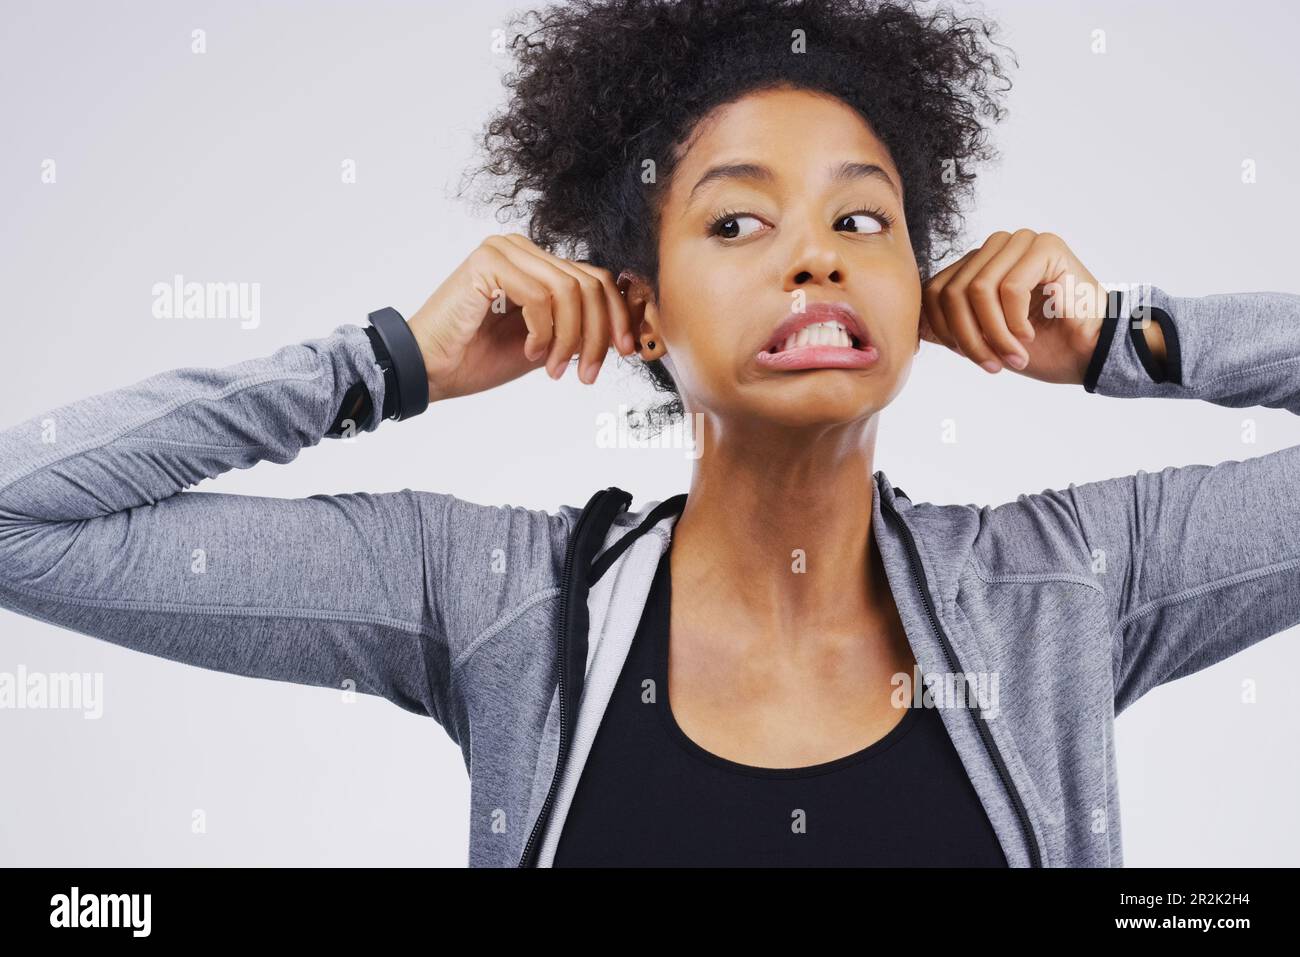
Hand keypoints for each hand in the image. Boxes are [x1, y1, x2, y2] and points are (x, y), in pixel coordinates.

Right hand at [404, 233, 636, 401]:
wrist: (432, 369)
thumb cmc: (479, 358)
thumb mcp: (548, 345)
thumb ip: (580, 329)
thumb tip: (629, 325)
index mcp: (537, 263)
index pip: (597, 279)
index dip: (619, 315)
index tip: (625, 352)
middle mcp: (522, 249)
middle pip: (589, 284)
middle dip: (597, 334)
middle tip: (588, 373)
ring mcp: (504, 251)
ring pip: (569, 291)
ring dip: (570, 338)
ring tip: (555, 369)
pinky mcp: (488, 263)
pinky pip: (539, 297)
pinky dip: (543, 332)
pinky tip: (530, 351)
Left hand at [919, 229, 1107, 384]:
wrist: (1091, 352)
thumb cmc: (1043, 346)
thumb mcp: (985, 340)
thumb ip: (952, 328)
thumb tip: (916, 329)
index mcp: (977, 265)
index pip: (934, 291)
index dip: (944, 330)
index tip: (967, 357)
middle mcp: (995, 248)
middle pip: (952, 292)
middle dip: (967, 337)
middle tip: (991, 365)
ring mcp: (1020, 242)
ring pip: (977, 290)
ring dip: (993, 334)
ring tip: (1012, 357)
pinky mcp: (1045, 246)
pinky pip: (1009, 287)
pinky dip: (1014, 321)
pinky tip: (1029, 336)